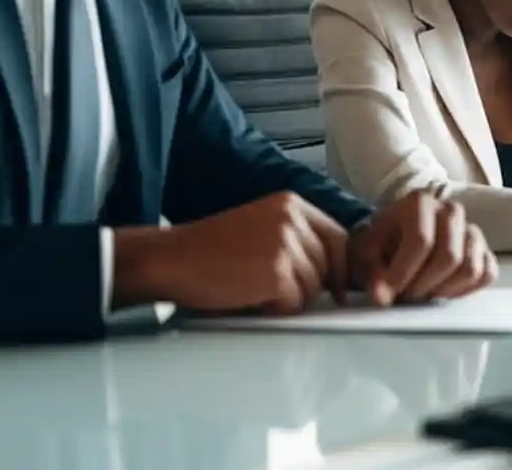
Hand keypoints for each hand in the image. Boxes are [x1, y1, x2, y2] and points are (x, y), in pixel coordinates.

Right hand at [112, 191, 347, 313]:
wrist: (171, 259)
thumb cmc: (210, 251)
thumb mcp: (261, 228)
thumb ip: (297, 240)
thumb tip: (336, 274)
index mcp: (290, 203)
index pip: (338, 237)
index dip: (340, 267)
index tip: (338, 289)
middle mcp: (292, 217)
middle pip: (329, 265)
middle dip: (309, 285)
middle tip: (273, 289)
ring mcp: (286, 244)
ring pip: (314, 287)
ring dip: (289, 297)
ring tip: (253, 287)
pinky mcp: (277, 272)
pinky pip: (295, 303)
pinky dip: (275, 308)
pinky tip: (248, 295)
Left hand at [348, 191, 497, 305]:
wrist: (391, 242)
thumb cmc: (379, 245)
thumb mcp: (367, 255)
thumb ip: (374, 274)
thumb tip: (381, 296)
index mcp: (420, 202)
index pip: (421, 240)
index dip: (403, 273)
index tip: (387, 294)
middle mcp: (450, 210)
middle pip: (449, 257)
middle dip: (424, 285)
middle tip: (405, 296)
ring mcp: (470, 230)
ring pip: (470, 268)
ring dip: (444, 290)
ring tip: (421, 295)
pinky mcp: (482, 250)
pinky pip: (487, 273)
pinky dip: (466, 289)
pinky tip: (442, 292)